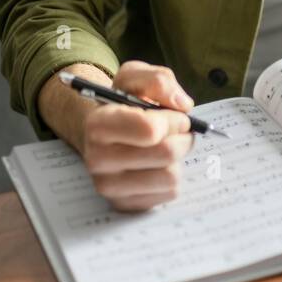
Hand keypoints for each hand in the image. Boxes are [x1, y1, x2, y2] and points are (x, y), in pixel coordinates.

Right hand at [78, 61, 196, 211]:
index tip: (177, 114)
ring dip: (179, 158)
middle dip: (183, 137)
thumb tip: (182, 104)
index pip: (150, 130)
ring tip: (168, 145)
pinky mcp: (125, 204)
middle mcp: (98, 159)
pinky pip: (170, 193)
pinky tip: (159, 165)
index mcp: (98, 125)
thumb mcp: (135, 77)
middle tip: (180, 130)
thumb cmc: (123, 103)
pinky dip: (173, 176)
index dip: (174, 119)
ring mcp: (109, 186)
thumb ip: (158, 81)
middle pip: (167, 153)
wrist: (103, 132)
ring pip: (171, 176)